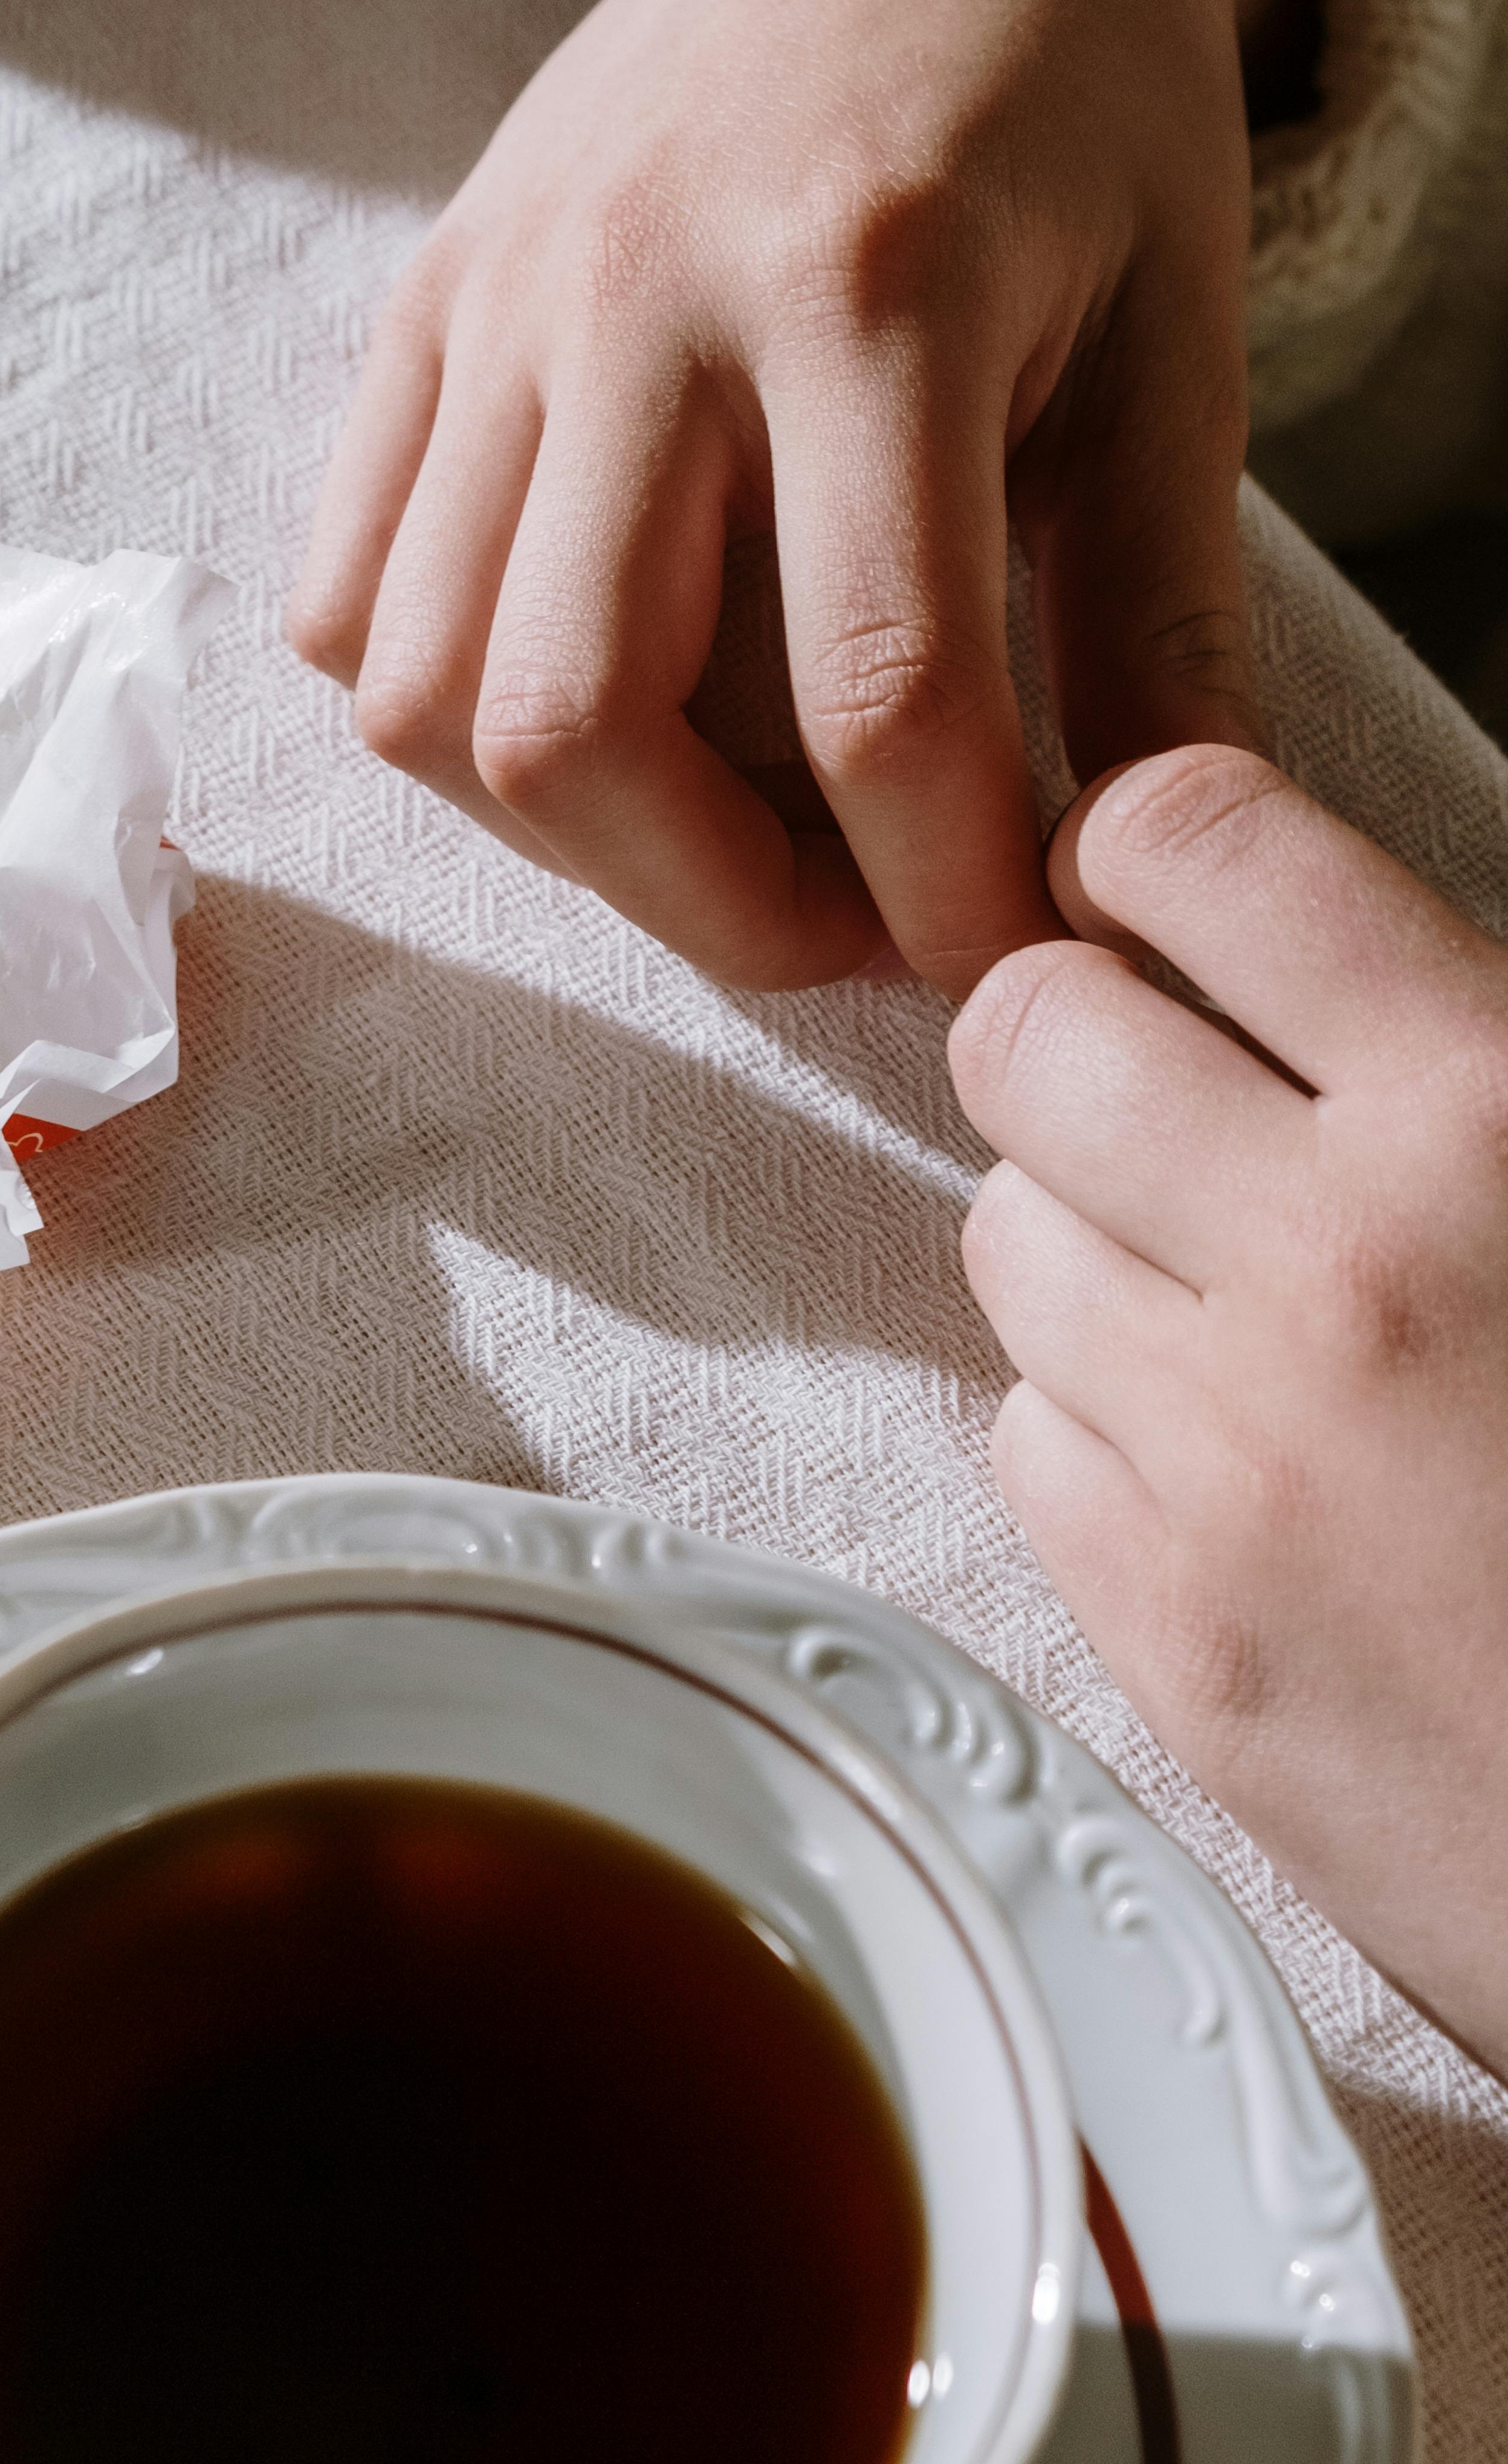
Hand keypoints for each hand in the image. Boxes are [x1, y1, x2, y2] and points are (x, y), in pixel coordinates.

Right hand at [291, 0, 1310, 995]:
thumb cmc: (1082, 120)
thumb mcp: (1177, 349)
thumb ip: (1153, 623)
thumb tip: (1135, 886)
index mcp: (868, 279)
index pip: (876, 693)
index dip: (943, 890)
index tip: (1004, 962)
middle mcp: (638, 289)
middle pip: (576, 726)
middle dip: (717, 908)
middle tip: (846, 919)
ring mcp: (495, 298)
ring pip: (422, 694)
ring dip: (573, 833)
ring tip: (719, 813)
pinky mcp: (416, 308)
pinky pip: (343, 598)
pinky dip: (441, 713)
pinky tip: (594, 694)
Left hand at [950, 745, 1507, 2079]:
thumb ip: (1487, 1062)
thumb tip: (1340, 961)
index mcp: (1495, 1116)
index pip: (1197, 841)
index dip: (1150, 848)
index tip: (1163, 895)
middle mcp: (1332, 1264)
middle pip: (1023, 1033)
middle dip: (1078, 1044)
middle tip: (1172, 1101)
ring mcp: (1224, 1456)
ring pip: (1004, 1235)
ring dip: (1086, 1237)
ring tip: (1229, 1295)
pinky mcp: (1166, 1622)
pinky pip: (1024, 1434)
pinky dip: (1099, 1427)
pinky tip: (1233, 1458)